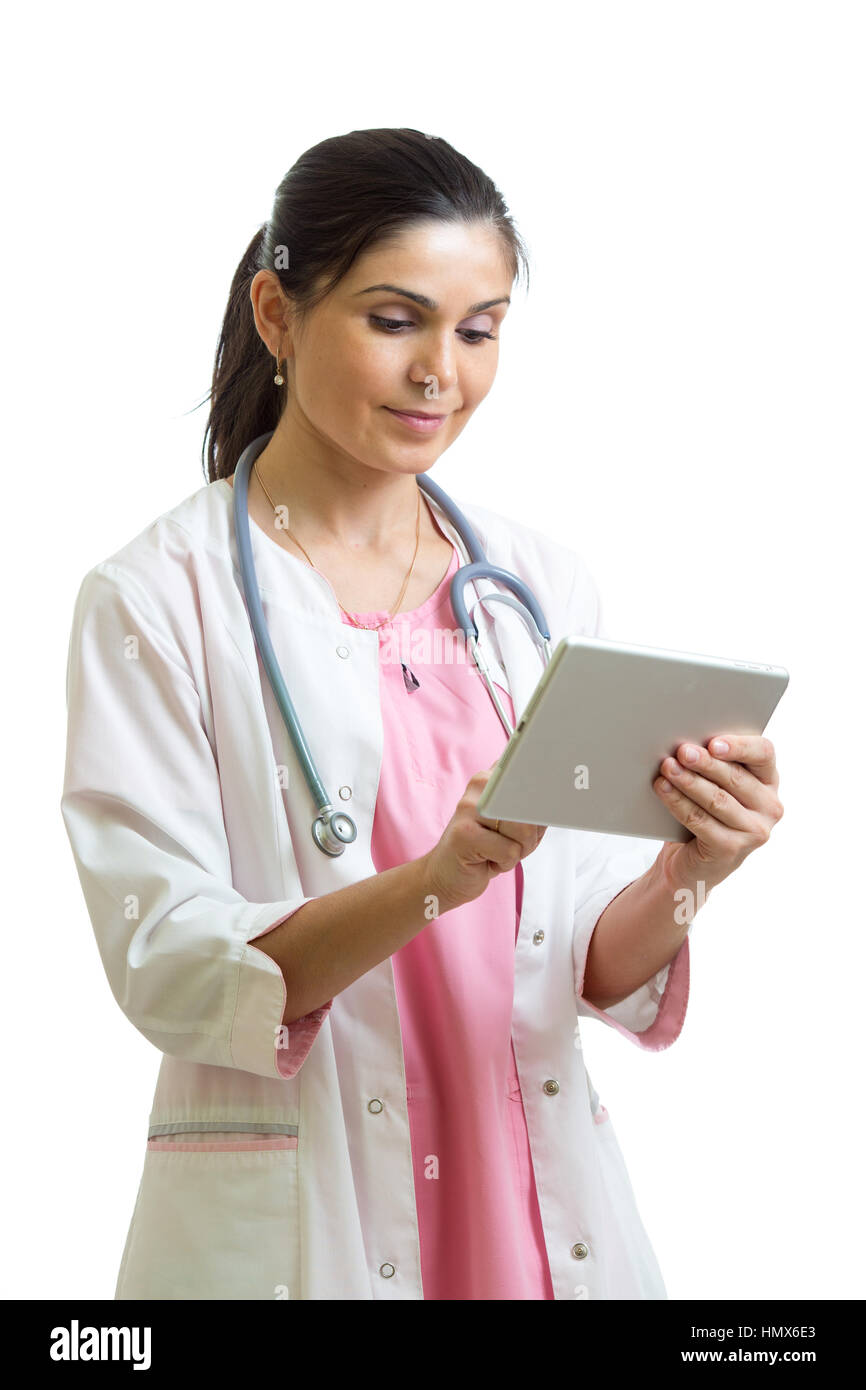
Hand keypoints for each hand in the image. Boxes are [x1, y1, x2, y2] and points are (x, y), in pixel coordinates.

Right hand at [424, 765, 546, 912]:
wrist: (446, 875)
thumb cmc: (488, 849)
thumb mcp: (516, 824)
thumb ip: (534, 808)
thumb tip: (554, 801)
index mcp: (496, 775)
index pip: (533, 769)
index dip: (547, 785)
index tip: (557, 785)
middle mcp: (481, 782)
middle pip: (533, 804)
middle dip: (532, 832)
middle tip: (513, 842)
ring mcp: (468, 806)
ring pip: (523, 828)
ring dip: (518, 850)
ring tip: (498, 850)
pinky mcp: (463, 833)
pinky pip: (509, 851)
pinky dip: (504, 863)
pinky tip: (486, 860)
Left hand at [652, 735, 783, 894]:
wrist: (695, 863)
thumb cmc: (706, 813)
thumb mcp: (716, 784)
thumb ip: (712, 764)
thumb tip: (688, 744)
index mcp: (768, 781)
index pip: (763, 754)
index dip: (740, 746)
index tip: (714, 743)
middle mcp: (769, 806)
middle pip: (736, 777)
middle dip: (705, 763)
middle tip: (682, 751)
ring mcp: (754, 831)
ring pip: (717, 799)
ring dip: (689, 782)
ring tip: (668, 768)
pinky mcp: (732, 850)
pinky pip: (701, 821)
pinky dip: (678, 803)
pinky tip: (663, 789)